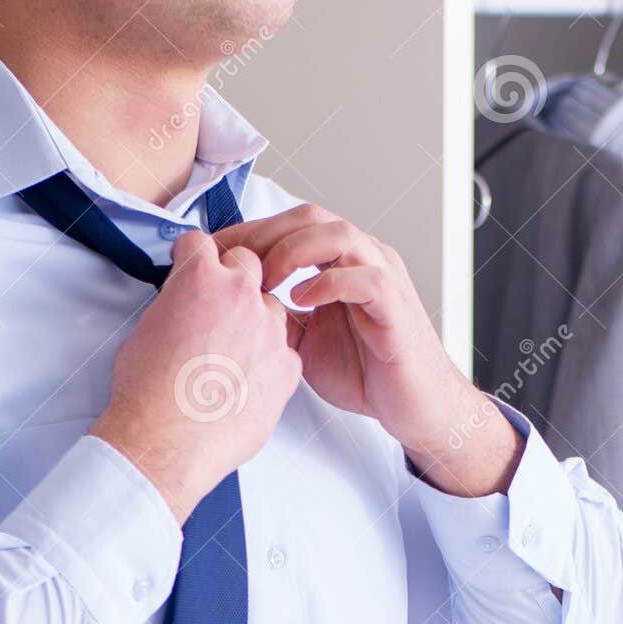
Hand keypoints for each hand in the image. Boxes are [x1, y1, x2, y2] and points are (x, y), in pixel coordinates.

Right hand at [91, 230, 302, 523]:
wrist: (166, 442)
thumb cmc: (146, 392)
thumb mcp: (146, 329)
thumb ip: (174, 304)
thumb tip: (182, 307)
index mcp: (200, 278)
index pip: (201, 243)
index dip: (192, 256)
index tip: (191, 266)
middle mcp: (241, 295)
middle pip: (247, 264)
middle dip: (231, 279)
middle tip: (214, 308)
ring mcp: (269, 330)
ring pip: (270, 307)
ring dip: (254, 321)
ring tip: (228, 354)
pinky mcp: (287, 366)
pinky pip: (283, 350)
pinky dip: (268, 360)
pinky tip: (244, 381)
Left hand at [207, 204, 511, 491]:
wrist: (413, 406)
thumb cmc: (365, 371)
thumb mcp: (301, 339)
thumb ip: (273, 313)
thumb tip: (228, 303)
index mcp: (339, 260)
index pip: (289, 225)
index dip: (247, 233)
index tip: (209, 252)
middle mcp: (362, 257)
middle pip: (309, 217)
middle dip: (263, 235)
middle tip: (229, 263)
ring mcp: (382, 276)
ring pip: (338, 234)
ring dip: (293, 251)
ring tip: (264, 279)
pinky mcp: (395, 304)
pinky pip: (364, 277)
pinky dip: (328, 282)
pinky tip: (301, 301)